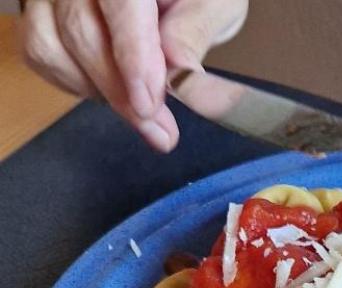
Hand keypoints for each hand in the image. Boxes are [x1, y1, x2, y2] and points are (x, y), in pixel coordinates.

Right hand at [19, 0, 248, 151]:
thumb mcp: (213, 7)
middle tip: (161, 131)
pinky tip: (112, 91)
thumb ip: (193, 33)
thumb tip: (180, 71)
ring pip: (51, 46)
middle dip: (120, 92)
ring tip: (142, 113)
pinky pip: (40, 54)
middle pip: (81, 31)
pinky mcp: (39, 11)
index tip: (147, 104)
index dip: (132, 57)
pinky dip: (75, 83)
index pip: (121, 4)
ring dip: (97, 91)